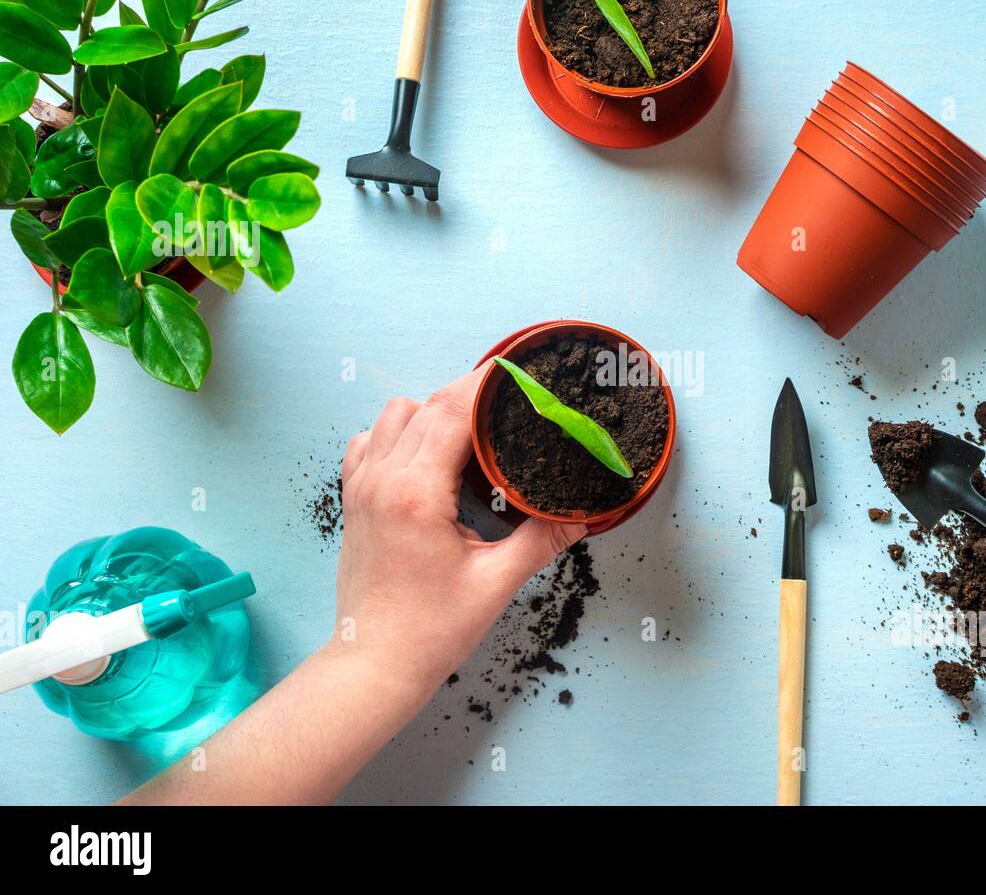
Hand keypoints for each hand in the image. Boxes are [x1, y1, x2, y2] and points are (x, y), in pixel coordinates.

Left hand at [328, 365, 586, 700]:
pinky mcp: (353, 502)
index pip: (453, 411)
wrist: (374, 664)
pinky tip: (425, 456)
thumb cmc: (430, 631)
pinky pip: (368, 442)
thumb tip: (582, 515)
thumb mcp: (496, 584)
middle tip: (509, 402)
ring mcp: (362, 488)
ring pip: (392, 415)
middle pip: (427, 404)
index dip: (487, 384)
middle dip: (469, 394)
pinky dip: (396, 434)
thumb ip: (541, 540)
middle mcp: (383, 479)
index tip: (518, 372)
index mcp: (417, 493)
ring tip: (469, 432)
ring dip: (430, 410)